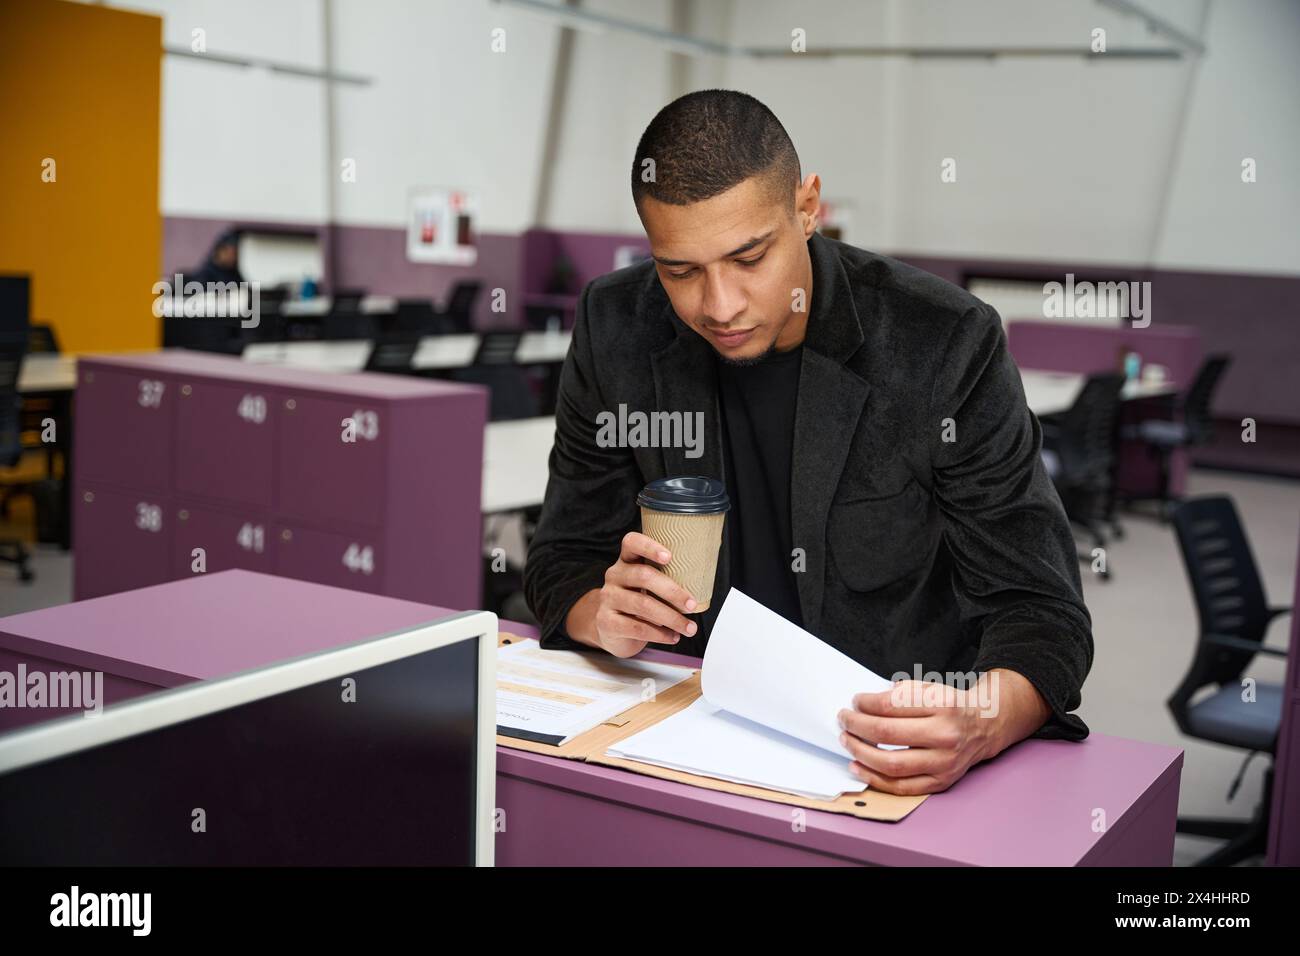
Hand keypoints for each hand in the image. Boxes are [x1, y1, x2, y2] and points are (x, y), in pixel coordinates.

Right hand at [565, 532, 699, 657]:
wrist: (611, 630)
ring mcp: (608, 598)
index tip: (669, 557)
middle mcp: (614, 575)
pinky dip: (660, 634)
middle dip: (673, 592)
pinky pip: (637, 628)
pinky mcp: (607, 622)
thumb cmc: (638, 602)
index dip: (649, 547)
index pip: (631, 543)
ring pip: (643, 605)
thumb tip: (700, 586)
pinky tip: (673, 637)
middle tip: (692, 605)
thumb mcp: (647, 586)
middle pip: (643, 576)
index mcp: (626, 561)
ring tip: (689, 627)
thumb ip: (665, 580)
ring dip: (671, 618)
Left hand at [836, 675, 1008, 795]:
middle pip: (886, 733)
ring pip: (891, 764)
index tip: (854, 702)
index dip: (864, 704)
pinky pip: (901, 786)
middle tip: (843, 719)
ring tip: (847, 741)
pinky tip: (858, 766)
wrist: (984, 726)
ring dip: (860, 752)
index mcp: (942, 705)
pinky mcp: (940, 782)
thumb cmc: (949, 705)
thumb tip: (863, 705)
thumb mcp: (930, 687)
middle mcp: (945, 735)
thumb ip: (899, 692)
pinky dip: (874, 778)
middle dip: (856, 726)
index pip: (890, 705)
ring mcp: (944, 762)